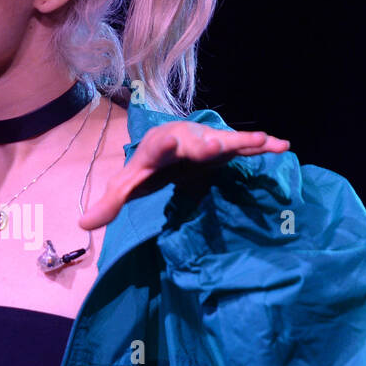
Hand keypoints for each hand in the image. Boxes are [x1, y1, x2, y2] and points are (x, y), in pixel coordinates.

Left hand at [77, 121, 289, 230]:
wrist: (170, 143)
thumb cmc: (149, 166)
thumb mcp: (128, 185)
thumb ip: (110, 203)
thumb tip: (82, 225)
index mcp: (158, 148)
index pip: (158, 148)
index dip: (165, 146)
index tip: (172, 142)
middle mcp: (185, 139)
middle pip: (196, 142)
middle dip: (206, 144)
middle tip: (216, 145)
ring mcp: (208, 142)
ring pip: (226, 141)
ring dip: (242, 140)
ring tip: (264, 139)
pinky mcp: (225, 148)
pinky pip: (245, 146)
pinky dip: (262, 145)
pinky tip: (282, 145)